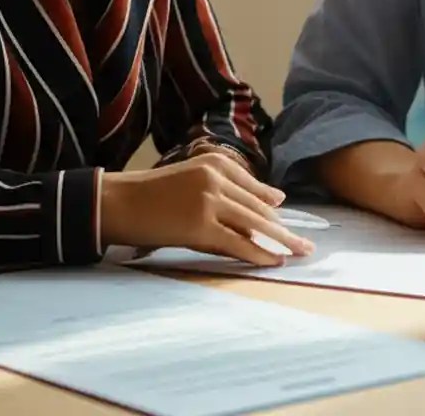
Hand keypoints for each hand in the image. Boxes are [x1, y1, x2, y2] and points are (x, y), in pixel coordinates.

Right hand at [101, 152, 314, 265]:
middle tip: (307, 243)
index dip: (272, 208)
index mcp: (216, 164)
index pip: (253, 189)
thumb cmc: (152, 195)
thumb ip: (230, 188)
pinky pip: (238, 243)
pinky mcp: (200, 226)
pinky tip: (274, 261)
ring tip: (299, 253)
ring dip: (281, 242)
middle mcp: (217, 179)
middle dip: (284, 229)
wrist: (118, 202)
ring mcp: (210, 202)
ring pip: (254, 225)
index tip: (288, 221)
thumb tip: (275, 199)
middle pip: (259, 208)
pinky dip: (259, 254)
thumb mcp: (193, 179)